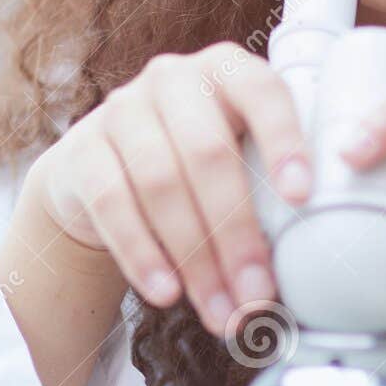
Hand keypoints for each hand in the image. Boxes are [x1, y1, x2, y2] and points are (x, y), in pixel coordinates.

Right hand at [26, 44, 309, 332]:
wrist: (103, 171)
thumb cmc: (196, 169)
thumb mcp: (237, 158)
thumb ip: (269, 190)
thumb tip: (304, 268)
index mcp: (229, 72)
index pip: (263, 92)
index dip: (284, 142)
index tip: (302, 197)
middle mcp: (174, 79)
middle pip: (208, 155)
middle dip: (237, 234)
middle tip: (258, 294)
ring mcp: (122, 109)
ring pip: (160, 184)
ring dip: (194, 258)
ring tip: (220, 312)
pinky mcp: (81, 149)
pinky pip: (113, 204)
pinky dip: (142, 255)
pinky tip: (166, 294)